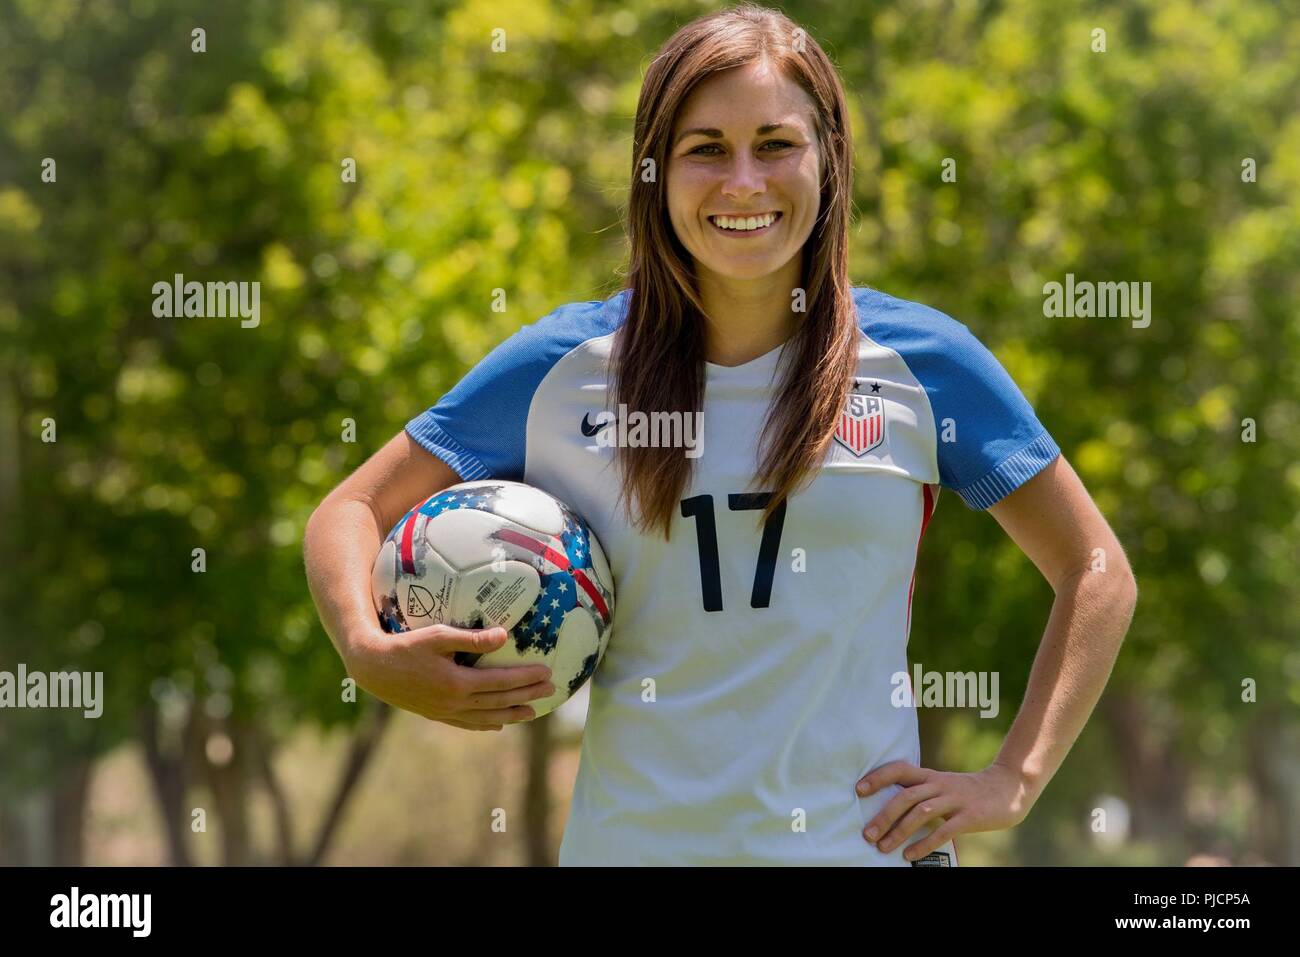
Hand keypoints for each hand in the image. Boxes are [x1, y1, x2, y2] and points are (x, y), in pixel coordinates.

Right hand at [346, 622, 553, 730]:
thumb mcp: (437, 636)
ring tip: (532, 713)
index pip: (501, 682)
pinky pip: (466, 723)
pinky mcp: (435, 714)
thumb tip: (504, 636)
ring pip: (486, 717)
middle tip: (550, 691)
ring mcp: (445, 712)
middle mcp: (455, 702)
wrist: (372, 669)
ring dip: (511, 715)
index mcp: (458, 683)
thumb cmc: (405, 646)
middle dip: (527, 696)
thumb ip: (471, 638)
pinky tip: (496, 724)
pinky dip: (485, 724)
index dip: (526, 678)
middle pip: (500, 701)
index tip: (546, 672)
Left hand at [855, 760, 1037, 860]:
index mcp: (930, 776)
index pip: (899, 769)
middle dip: (883, 815)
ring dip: (899, 831)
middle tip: (867, 833)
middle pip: (905, 796)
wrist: (1008, 788)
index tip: (858, 789)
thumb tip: (890, 809)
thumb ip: (922, 793)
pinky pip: (943, 830)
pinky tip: (910, 855)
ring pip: (921, 812)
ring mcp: (955, 799)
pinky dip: (924, 843)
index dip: (878, 777)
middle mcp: (939, 784)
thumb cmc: (968, 791)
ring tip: (883, 847)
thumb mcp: (943, 785)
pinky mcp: (969, 816)